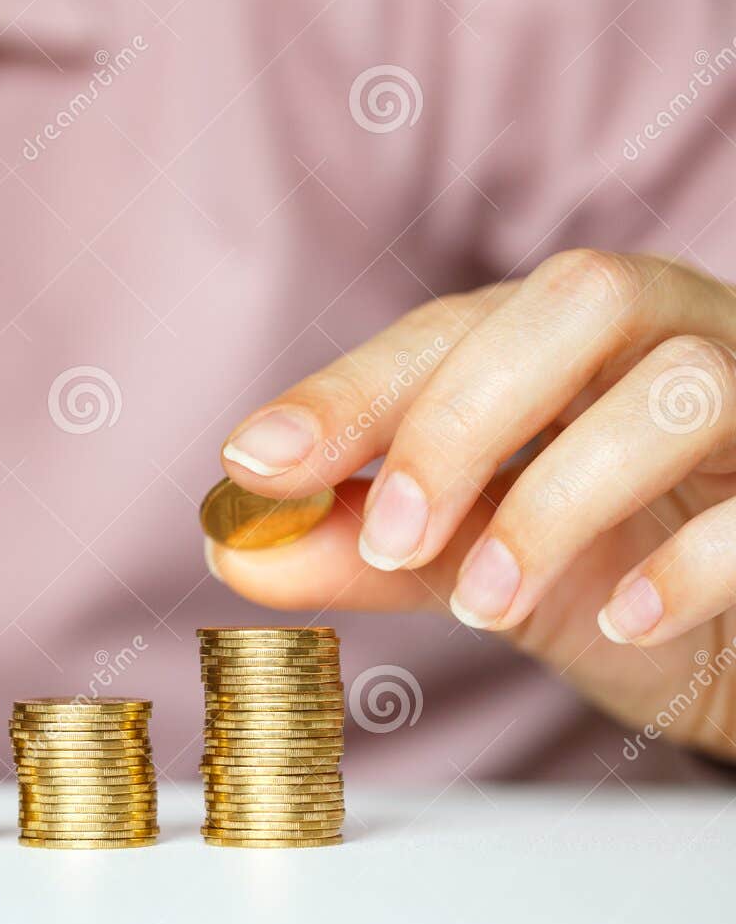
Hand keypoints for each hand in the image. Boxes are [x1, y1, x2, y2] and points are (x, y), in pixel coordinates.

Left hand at [209, 250, 735, 759]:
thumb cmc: (606, 571)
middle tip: (392, 533)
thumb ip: (362, 551)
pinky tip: (618, 620)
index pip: (453, 329)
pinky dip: (688, 564)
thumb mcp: (468, 558)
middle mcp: (669, 337)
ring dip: (556, 502)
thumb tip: (235, 550)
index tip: (256, 463)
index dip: (353, 390)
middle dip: (463, 418)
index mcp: (567, 337)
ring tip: (484, 604)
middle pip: (579, 302)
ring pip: (683, 388)